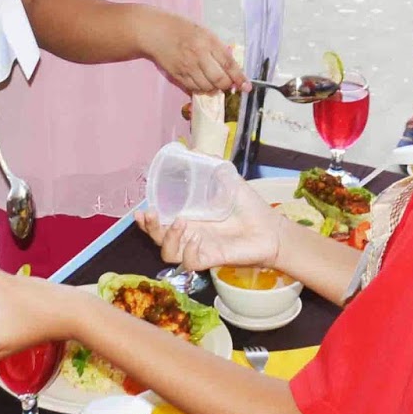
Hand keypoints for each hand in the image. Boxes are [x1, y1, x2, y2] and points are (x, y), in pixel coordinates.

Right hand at [135, 180, 284, 272]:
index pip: (159, 222)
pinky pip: (190, 262)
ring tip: (181, 222)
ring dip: (168, 238)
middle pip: (158, 238)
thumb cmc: (249, 208)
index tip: (141, 210)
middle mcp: (190, 235)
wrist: (271, 229)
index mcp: (189, 218)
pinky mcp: (211, 259)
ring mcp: (199, 248)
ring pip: (169, 253)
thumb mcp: (228, 181)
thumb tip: (194, 150)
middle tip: (149, 214)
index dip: (146, 220)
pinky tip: (198, 239)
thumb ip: (212, 167)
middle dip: (149, 228)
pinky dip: (189, 252)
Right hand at [141, 13, 245, 93]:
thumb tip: (232, 69)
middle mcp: (199, 55)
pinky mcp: (177, 75)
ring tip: (212, 80)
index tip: (247, 87)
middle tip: (227, 83)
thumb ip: (218, 49)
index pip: (229, 64)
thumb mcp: (204, 32)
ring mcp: (187, 67)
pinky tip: (200, 80)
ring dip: (213, 88)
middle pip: (219, 80)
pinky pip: (194, 88)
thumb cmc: (182, 29)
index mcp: (209, 41)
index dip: (240, 78)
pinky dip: (200, 88)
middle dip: (226, 85)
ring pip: (207, 87)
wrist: (155, 31)